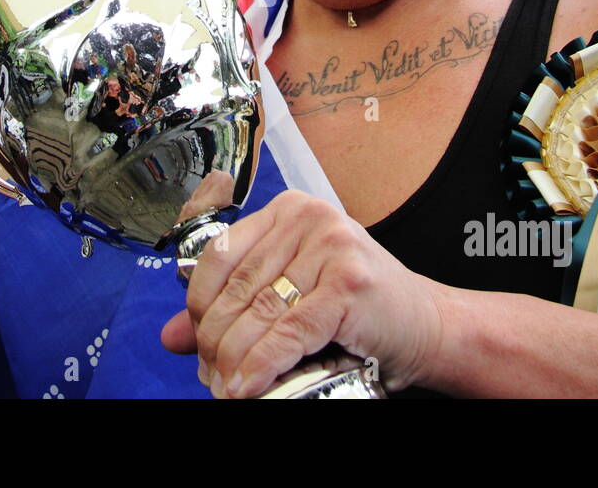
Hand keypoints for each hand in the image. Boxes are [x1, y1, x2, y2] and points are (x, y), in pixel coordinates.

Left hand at [160, 189, 447, 397]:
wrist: (427, 326)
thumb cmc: (359, 310)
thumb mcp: (291, 296)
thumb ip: (232, 308)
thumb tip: (170, 334)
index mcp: (289, 211)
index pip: (219, 253)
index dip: (198, 304)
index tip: (196, 341)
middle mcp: (309, 218)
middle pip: (237, 288)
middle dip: (215, 340)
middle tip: (210, 374)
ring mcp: (332, 247)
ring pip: (259, 313)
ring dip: (235, 360)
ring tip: (225, 387)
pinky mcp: (348, 284)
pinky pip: (288, 333)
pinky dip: (263, 365)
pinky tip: (247, 387)